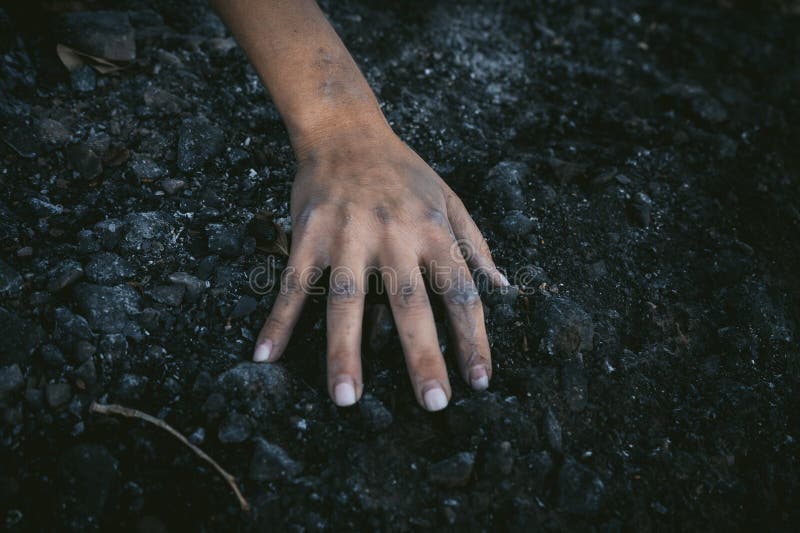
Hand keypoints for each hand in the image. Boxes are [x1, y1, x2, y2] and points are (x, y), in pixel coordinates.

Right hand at [252, 123, 507, 410]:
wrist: (345, 129)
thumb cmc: (403, 170)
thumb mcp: (449, 198)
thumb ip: (475, 243)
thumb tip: (502, 286)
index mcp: (432, 230)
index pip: (461, 292)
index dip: (474, 338)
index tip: (479, 381)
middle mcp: (393, 236)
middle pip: (410, 304)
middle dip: (422, 356)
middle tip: (433, 404)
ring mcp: (347, 236)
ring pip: (346, 301)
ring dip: (344, 351)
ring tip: (345, 398)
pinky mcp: (308, 235)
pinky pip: (293, 284)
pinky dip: (278, 320)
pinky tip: (265, 355)